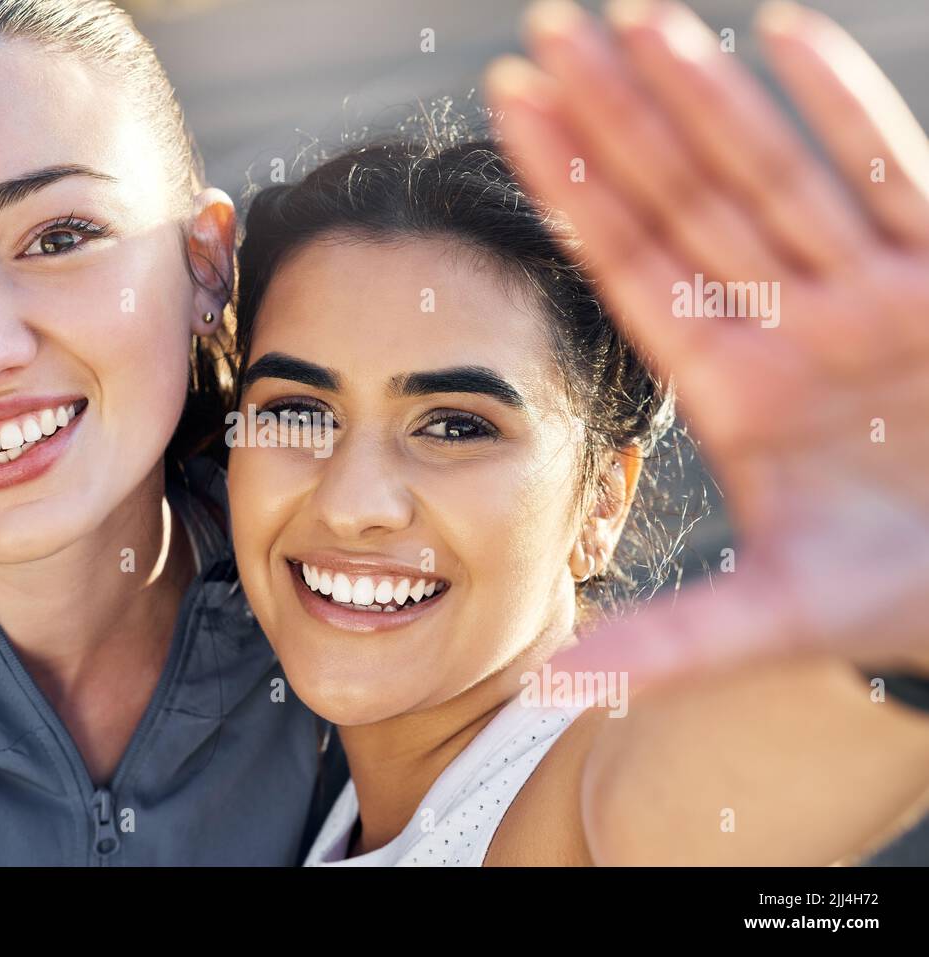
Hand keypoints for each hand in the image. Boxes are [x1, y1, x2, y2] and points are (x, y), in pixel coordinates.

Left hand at [485, 0, 928, 685]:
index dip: (570, 189)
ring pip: (772, 174)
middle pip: (683, 198)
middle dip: (617, 118)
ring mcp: (868, 294)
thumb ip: (672, 639)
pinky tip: (783, 36)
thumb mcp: (777, 618)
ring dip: (707, 98)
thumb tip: (558, 679)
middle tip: (546, 36)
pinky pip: (894, 178)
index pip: (629, 263)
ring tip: (635, 22)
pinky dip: (845, 111)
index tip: (509, 115)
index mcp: (729, 383)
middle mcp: (787, 323)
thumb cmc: (896, 597)